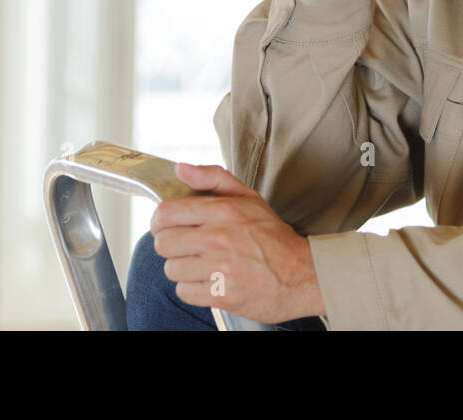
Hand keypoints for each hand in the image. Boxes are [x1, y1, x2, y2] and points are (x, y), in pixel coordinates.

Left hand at [150, 163, 325, 322]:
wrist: (302, 275)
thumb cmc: (273, 237)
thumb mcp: (248, 198)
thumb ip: (212, 178)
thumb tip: (180, 169)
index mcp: (223, 211)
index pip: (167, 213)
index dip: (160, 220)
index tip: (168, 225)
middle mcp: (219, 239)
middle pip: (163, 243)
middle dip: (172, 245)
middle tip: (188, 245)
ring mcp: (220, 269)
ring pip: (171, 269)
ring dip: (183, 268)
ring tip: (203, 264)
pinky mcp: (221, 295)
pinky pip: (184, 291)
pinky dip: (193, 288)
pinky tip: (210, 280)